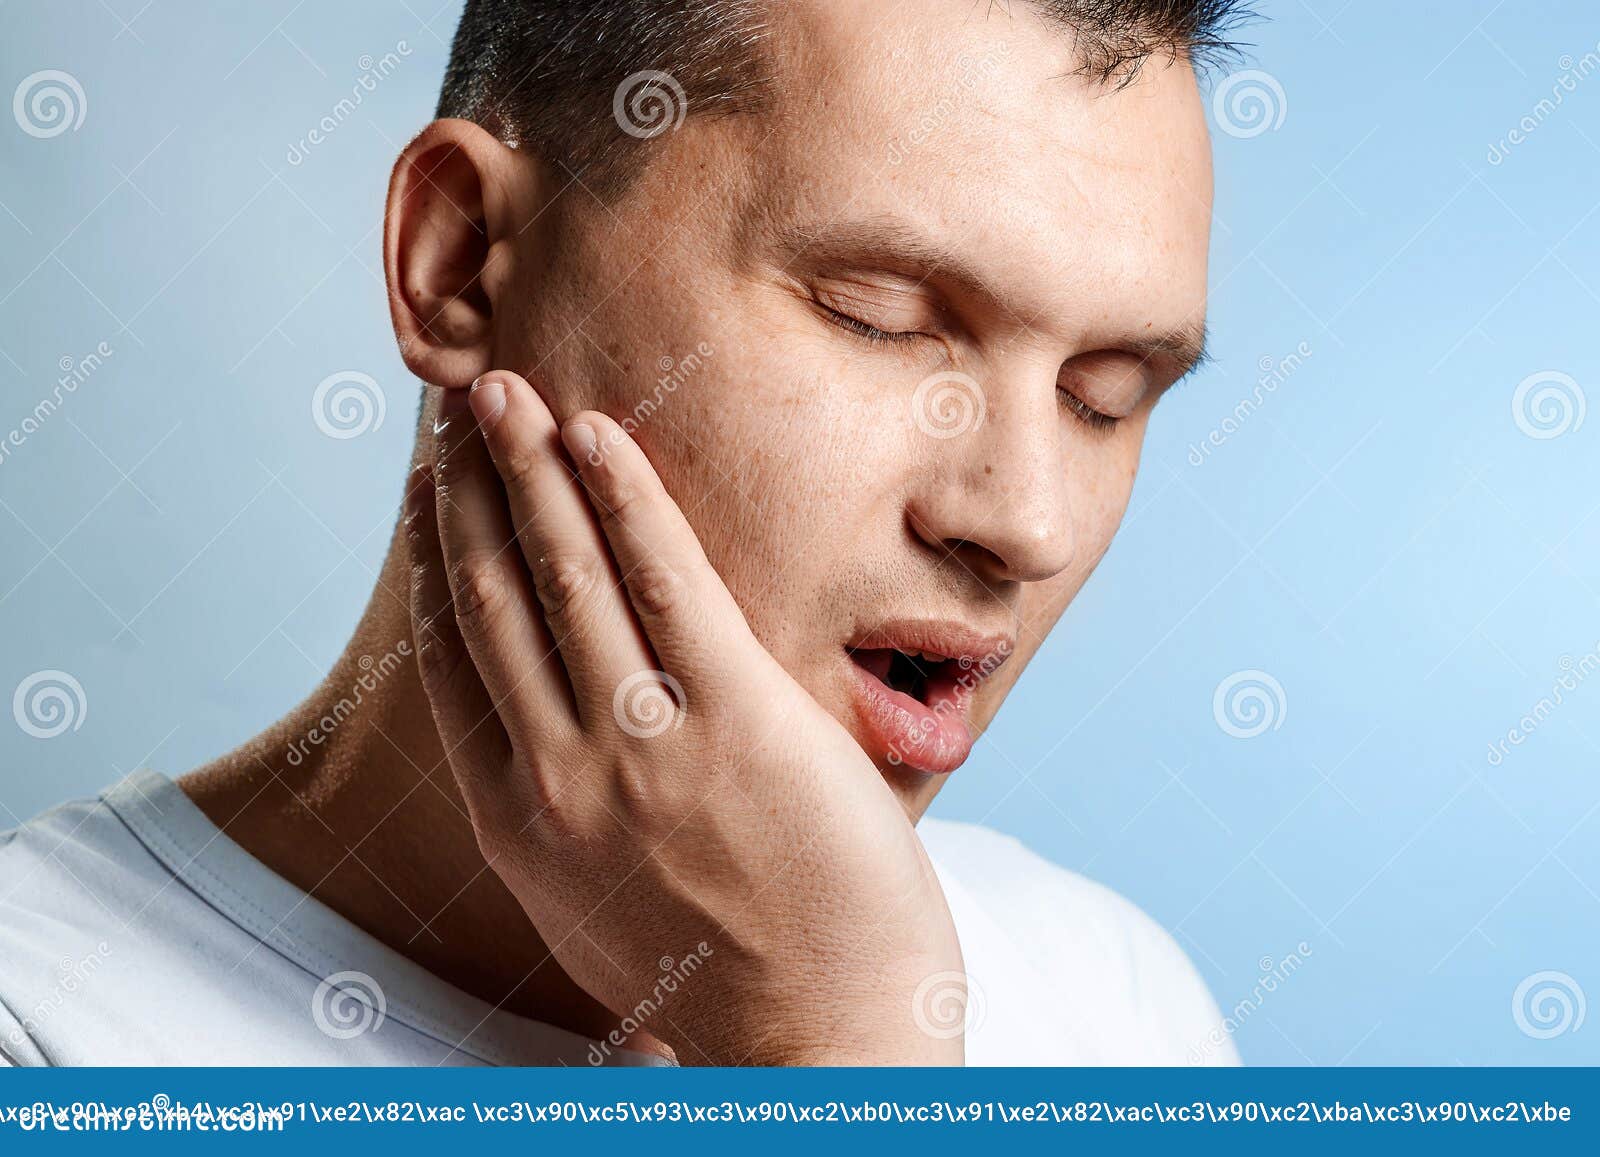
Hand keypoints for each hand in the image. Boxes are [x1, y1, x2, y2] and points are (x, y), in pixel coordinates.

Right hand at [405, 370, 965, 1065]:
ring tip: (505, 389)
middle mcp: (557, 779)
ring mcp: (640, 751)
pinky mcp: (733, 724)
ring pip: (562, 574)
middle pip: (491, 598)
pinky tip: (598, 435)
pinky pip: (665, 581)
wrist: (823, 1049)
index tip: (429, 488)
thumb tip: (554, 744)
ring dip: (526, 466)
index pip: (453, 658)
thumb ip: (564, 819)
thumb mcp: (602, 905)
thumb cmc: (730, 975)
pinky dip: (624, 497)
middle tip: (457, 403)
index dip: (434, 557)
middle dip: (467, 487)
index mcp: (518, 824)